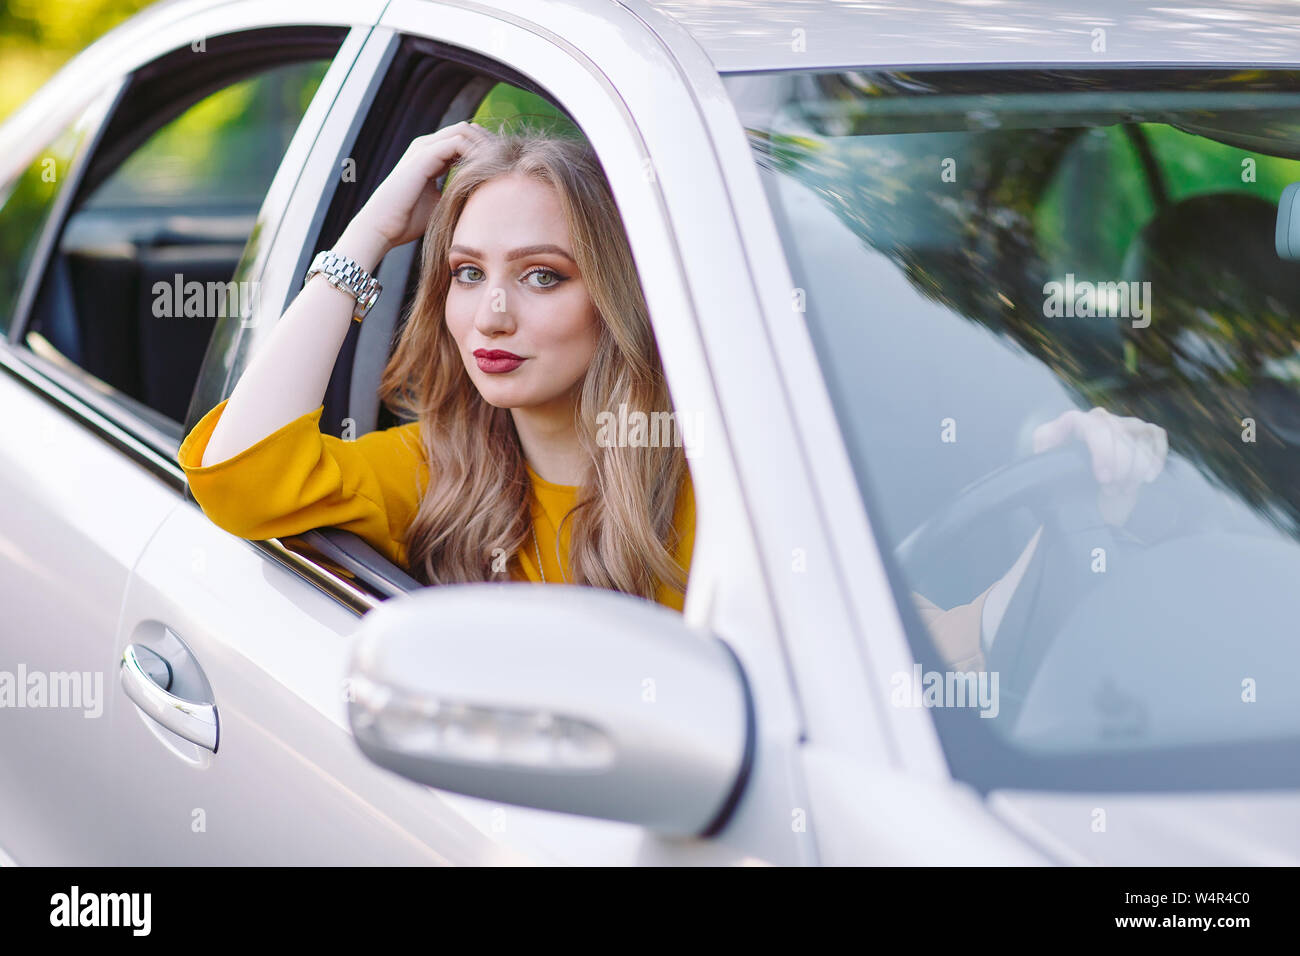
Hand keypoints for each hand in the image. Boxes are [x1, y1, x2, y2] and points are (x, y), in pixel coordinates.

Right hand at [343, 121, 495, 259]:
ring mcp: (425, 147)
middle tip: (508, 163)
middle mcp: (427, 146)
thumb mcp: (441, 203)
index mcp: (431, 156)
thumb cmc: (407, 221)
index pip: (465, 140)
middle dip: (489, 144)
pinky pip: (459, 143)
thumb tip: (484, 199)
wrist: (383, 227)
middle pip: (468, 131)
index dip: (485, 150)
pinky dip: (476, 153)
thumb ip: (458, 193)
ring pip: (465, 132)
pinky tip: (487, 170)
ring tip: (500, 166)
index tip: (504, 167)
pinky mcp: (424, 155)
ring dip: (485, 146)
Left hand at [1031, 407, 1168, 525]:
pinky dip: (1155, 457)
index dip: (1099, 448)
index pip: (1081, 421)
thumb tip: (1046, 444)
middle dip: (1119, 465)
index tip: (1104, 477)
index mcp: (1067, 427)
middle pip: (1113, 429)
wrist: (1090, 502)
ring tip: (1122, 489)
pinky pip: (1154, 435)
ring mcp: (1120, 423)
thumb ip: (1046, 460)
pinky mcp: (1142, 433)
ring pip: (1136, 434)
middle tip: (1111, 489)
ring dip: (1135, 467)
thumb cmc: (1066, 490)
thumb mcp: (1050, 478)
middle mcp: (1095, 419)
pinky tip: (1147, 478)